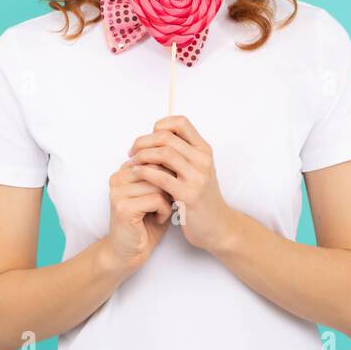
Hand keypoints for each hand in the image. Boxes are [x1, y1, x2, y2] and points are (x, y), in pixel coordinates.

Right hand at [104, 160, 172, 274]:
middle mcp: (117, 178)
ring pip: (157, 184)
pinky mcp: (123, 207)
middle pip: (156, 169)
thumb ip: (161, 175)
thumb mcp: (156, 194)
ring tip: (161, 212)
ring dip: (167, 201)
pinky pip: (156, 199)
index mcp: (123, 172)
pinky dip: (164, 211)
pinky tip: (158, 219)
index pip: (154, 159)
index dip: (168, 175)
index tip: (168, 192)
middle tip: (166, 203)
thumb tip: (178, 158)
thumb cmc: (147, 223)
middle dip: (168, 187)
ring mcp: (118, 193)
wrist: (130, 252)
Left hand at [128, 115, 234, 252]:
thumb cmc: (202, 198)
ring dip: (142, 156)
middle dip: (143, 141)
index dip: (160, 125)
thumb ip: (181, 155)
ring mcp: (197, 177)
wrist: (218, 227)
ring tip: (132, 163)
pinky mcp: (189, 195)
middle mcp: (203, 160)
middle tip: (132, 151)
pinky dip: (144, 172)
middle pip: (167, 136)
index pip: (180, 122)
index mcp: (204, 150)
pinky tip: (136, 173)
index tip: (148, 138)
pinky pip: (161, 177)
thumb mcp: (197, 170)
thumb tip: (153, 140)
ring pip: (164, 153)